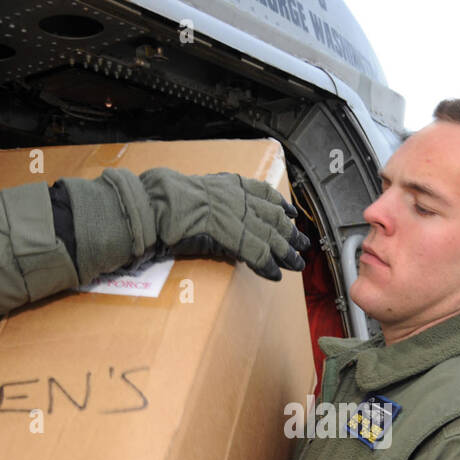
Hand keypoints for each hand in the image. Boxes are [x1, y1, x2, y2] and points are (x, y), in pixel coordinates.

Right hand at [140, 168, 309, 280]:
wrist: (157, 203)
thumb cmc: (165, 199)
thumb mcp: (195, 193)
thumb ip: (214, 204)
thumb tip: (221, 219)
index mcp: (229, 185)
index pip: (264, 192)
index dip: (280, 204)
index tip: (290, 213)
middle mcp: (239, 198)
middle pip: (274, 216)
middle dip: (290, 232)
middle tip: (302, 245)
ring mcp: (238, 215)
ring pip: (272, 235)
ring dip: (286, 252)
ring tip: (296, 264)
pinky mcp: (234, 235)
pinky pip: (258, 253)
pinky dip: (268, 265)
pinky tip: (275, 274)